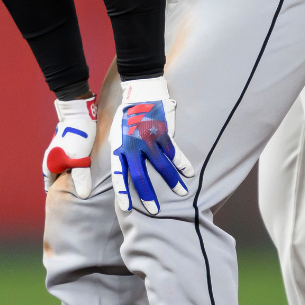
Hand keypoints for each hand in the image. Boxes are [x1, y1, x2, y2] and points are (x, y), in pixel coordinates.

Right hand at [43, 95, 97, 197]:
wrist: (79, 113)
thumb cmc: (79, 135)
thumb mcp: (81, 157)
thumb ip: (81, 176)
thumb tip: (83, 195)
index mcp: (50, 162)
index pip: (49, 183)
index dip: (55, 192)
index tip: (62, 200)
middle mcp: (51, 157)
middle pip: (54, 176)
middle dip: (61, 185)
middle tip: (71, 195)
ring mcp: (57, 150)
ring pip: (60, 168)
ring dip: (67, 175)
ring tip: (77, 184)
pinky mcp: (65, 145)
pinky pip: (65, 161)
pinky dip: (70, 167)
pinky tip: (80, 168)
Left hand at [110, 77, 196, 214]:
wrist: (140, 94)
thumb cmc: (127, 116)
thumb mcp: (116, 135)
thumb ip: (120, 153)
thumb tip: (123, 171)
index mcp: (119, 148)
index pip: (119, 175)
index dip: (123, 192)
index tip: (127, 207)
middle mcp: (133, 146)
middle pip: (140, 176)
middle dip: (148, 195)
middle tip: (154, 210)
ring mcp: (148, 140)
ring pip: (161, 166)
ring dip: (172, 181)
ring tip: (182, 193)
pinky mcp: (162, 133)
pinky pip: (173, 152)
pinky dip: (181, 163)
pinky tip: (188, 172)